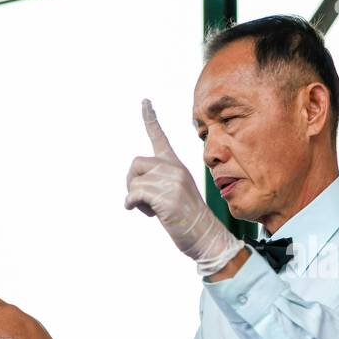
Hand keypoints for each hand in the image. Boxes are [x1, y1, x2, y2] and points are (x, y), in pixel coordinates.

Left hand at [125, 99, 242, 274]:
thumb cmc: (188, 220)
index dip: (150, 118)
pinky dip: (132, 204)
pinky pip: (134, 193)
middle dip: (132, 182)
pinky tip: (145, 212)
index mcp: (176, 165)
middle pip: (136, 163)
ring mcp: (171, 182)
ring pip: (134, 180)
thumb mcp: (174, 194)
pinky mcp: (166, 197)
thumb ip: (159, 182)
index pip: (160, 137)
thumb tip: (134, 187)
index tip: (144, 101)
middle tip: (143, 200)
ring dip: (135, 198)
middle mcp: (174, 169)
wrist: (207, 237)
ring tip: (153, 209)